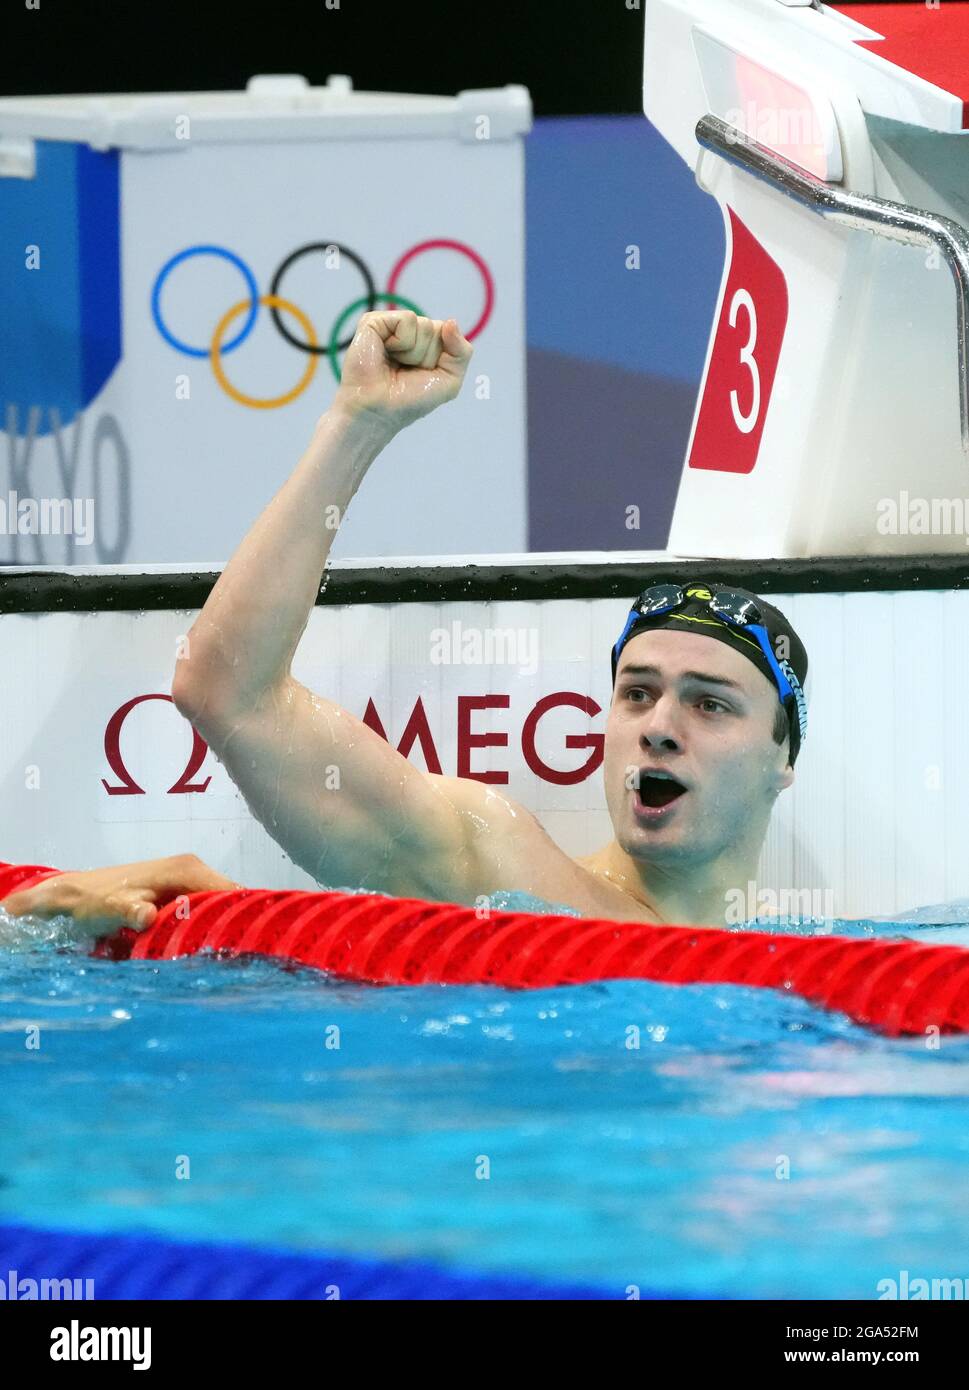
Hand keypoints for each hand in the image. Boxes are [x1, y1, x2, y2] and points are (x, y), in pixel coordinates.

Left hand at [0, 854, 239, 936]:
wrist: (74, 894)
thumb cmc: (94, 901)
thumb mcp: (112, 908)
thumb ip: (131, 911)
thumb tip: (148, 916)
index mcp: (186, 870)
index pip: (231, 891)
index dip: (246, 915)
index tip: (256, 942)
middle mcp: (193, 869)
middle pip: (230, 898)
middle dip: (238, 924)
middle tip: (243, 956)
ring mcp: (188, 878)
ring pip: (220, 903)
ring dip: (225, 925)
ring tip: (230, 954)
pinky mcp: (181, 889)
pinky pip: (207, 906)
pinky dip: (212, 923)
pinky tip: (210, 944)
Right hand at [332, 309, 472, 432]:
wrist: (379, 411)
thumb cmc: (410, 401)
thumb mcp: (450, 381)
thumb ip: (462, 352)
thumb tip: (450, 321)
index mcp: (424, 343)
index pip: (448, 334)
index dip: (440, 358)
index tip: (422, 375)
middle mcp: (407, 332)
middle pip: (436, 329)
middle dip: (427, 356)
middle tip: (405, 372)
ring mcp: (390, 325)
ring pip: (424, 324)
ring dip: (414, 353)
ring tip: (394, 365)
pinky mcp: (374, 321)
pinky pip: (407, 319)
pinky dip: (402, 342)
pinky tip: (386, 353)